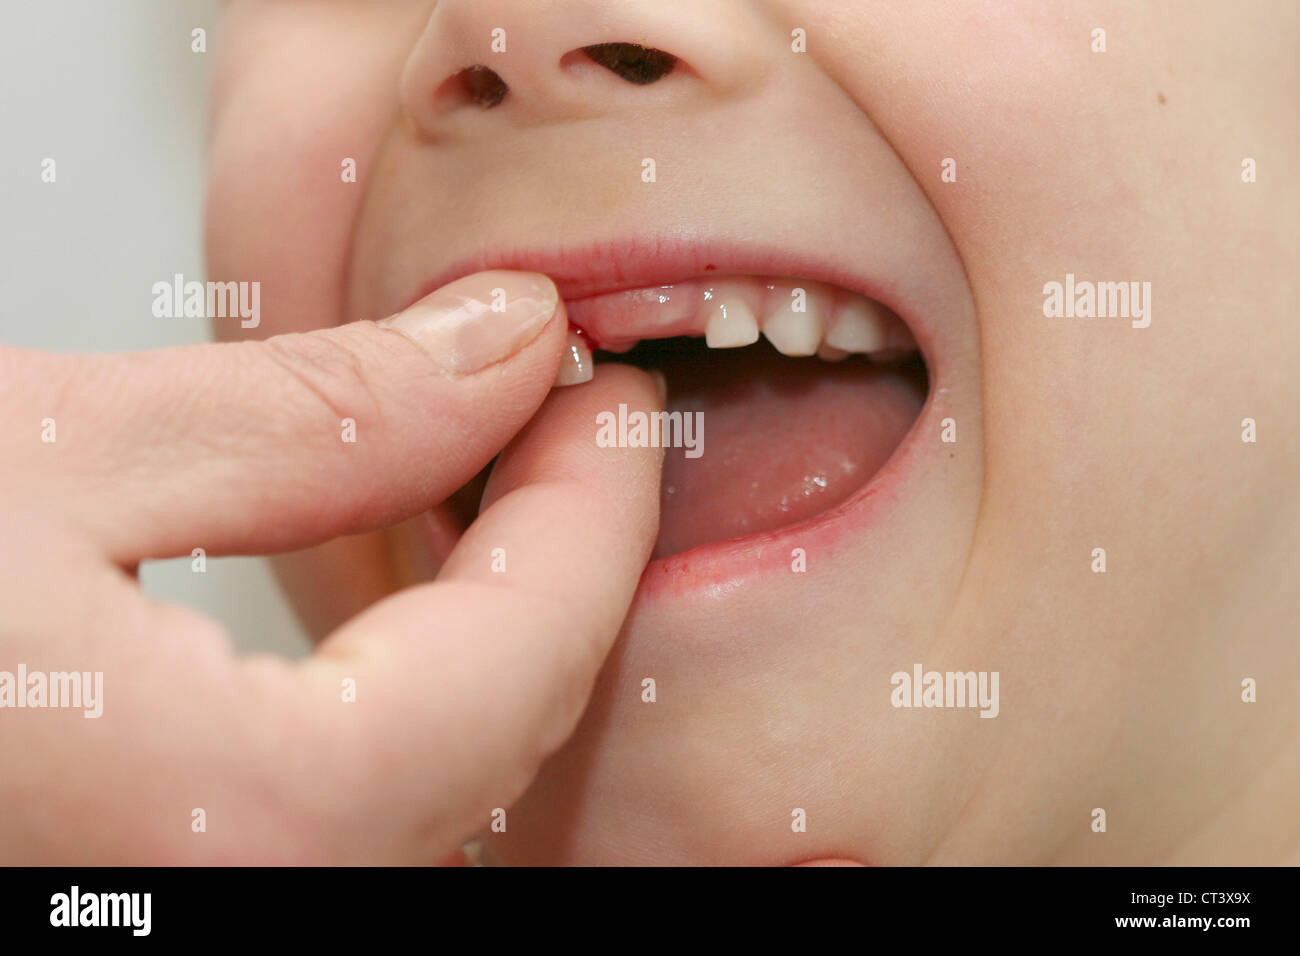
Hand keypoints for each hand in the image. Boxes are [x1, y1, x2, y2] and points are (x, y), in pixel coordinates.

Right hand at [0, 271, 662, 863]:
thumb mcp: (51, 456)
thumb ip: (312, 416)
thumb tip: (498, 352)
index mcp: (248, 821)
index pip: (527, 654)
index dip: (594, 506)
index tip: (605, 400)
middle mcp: (246, 907)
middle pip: (508, 739)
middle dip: (560, 571)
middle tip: (568, 433)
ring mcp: (216, 907)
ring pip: (446, 794)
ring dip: (497, 645)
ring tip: (494, 503)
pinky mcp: (173, 885)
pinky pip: (357, 828)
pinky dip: (410, 716)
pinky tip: (397, 628)